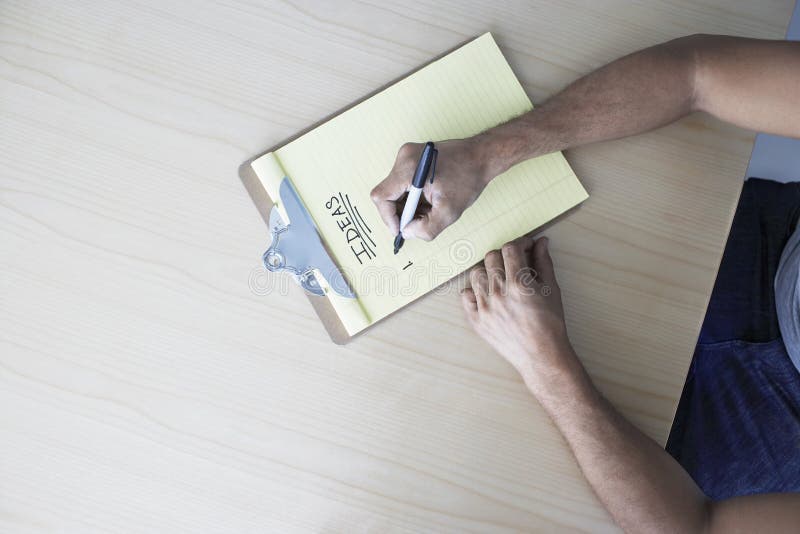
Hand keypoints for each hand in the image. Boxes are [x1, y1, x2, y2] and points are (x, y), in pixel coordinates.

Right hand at [370, 139, 491, 240]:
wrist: (482, 157)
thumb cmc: (468, 178)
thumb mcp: (449, 212)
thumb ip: (426, 229)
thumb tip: (407, 232)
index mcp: (408, 168)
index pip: (381, 197)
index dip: (388, 218)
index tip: (400, 230)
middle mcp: (404, 158)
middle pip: (387, 194)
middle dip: (401, 212)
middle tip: (419, 222)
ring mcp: (407, 155)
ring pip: (395, 190)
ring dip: (408, 205)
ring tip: (429, 209)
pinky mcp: (412, 157)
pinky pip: (403, 183)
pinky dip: (413, 197)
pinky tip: (430, 199)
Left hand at [461, 237, 575, 388]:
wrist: (541, 355)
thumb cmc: (550, 324)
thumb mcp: (551, 289)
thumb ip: (543, 262)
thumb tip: (541, 242)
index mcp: (518, 284)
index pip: (510, 249)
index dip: (520, 243)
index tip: (525, 247)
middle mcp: (498, 293)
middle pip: (491, 257)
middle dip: (505, 255)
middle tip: (515, 262)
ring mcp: (484, 307)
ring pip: (477, 273)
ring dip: (489, 271)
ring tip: (501, 278)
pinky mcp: (476, 320)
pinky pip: (466, 295)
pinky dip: (475, 291)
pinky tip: (488, 294)